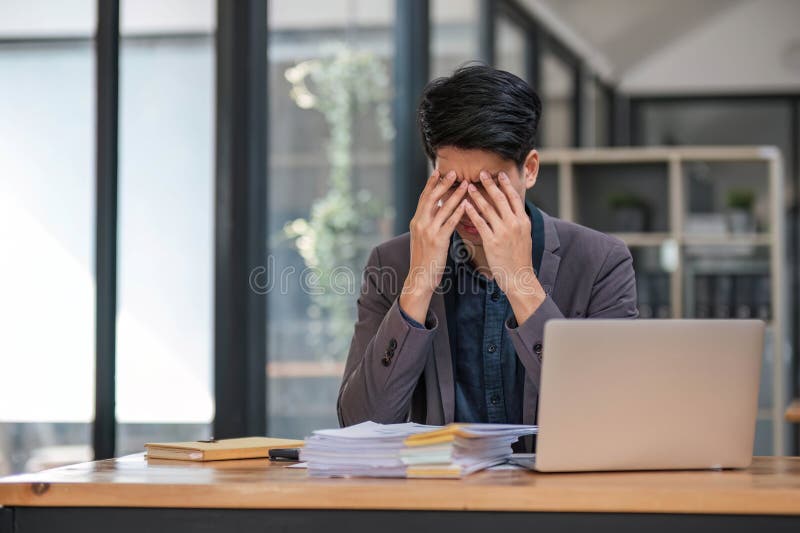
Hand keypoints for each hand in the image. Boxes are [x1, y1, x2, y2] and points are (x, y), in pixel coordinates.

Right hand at [400, 170, 468, 323]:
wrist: (420, 277)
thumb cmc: (425, 258)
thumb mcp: (423, 238)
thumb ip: (429, 223)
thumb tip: (437, 209)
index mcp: (416, 221)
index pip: (424, 198)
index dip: (431, 184)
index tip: (438, 171)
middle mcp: (420, 223)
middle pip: (431, 198)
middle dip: (443, 184)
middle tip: (454, 172)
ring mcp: (428, 231)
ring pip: (443, 208)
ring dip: (455, 194)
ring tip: (466, 184)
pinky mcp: (438, 240)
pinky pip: (450, 222)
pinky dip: (458, 212)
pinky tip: (467, 204)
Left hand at [465, 171, 544, 323]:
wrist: (519, 277)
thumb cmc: (519, 259)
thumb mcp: (524, 236)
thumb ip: (518, 222)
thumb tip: (514, 209)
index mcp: (523, 221)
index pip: (514, 197)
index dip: (505, 185)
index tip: (498, 175)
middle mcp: (515, 223)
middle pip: (501, 199)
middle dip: (490, 184)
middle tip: (481, 173)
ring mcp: (504, 232)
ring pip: (488, 208)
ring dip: (477, 195)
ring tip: (468, 186)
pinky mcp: (492, 242)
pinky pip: (480, 223)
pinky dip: (471, 212)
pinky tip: (464, 205)